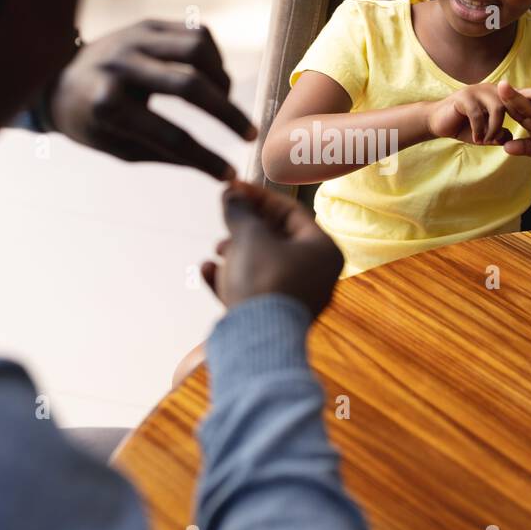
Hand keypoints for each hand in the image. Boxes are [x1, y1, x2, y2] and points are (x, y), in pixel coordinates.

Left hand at [46, 20, 255, 179]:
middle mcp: (120, 65)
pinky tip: (213, 78)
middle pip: (189, 86)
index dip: (204, 158)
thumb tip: (219, 170)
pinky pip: (196, 33)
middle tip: (250, 135)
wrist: (56, 78)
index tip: (229, 173)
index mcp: (107, 105)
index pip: (169, 136)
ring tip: (226, 102)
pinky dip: (214, 58)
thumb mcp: (120, 147)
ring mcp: (134, 37)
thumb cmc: (92, 122)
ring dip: (222, 80)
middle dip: (227, 115)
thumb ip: (166, 155)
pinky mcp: (147, 23)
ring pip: (198, 50)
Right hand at [201, 180, 343, 316]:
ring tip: (217, 249)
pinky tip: (208, 270)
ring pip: (264, 265)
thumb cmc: (263, 282)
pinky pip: (254, 290)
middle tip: (226, 218)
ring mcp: (297, 299)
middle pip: (278, 239)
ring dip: (236, 253)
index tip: (233, 188)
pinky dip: (232, 278)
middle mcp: (317, 275)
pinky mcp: (275, 319)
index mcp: (323, 250)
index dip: (259, 196)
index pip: (291, 212)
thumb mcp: (250, 237)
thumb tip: (230, 193)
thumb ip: (240, 212)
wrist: (256, 341)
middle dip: (246, 227)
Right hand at [426, 82, 530, 144]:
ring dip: (494, 129)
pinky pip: (479, 115)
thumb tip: (509, 137)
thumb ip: (498, 134)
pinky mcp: (464, 98)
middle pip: (514, 97)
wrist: (437, 123)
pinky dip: (480, 130)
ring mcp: (477, 91)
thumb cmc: (463, 127)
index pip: (521, 94)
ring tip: (488, 141)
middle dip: (530, 101)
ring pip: (498, 109)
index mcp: (498, 97)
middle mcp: (490, 90)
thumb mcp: (485, 133)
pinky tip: (477, 139)